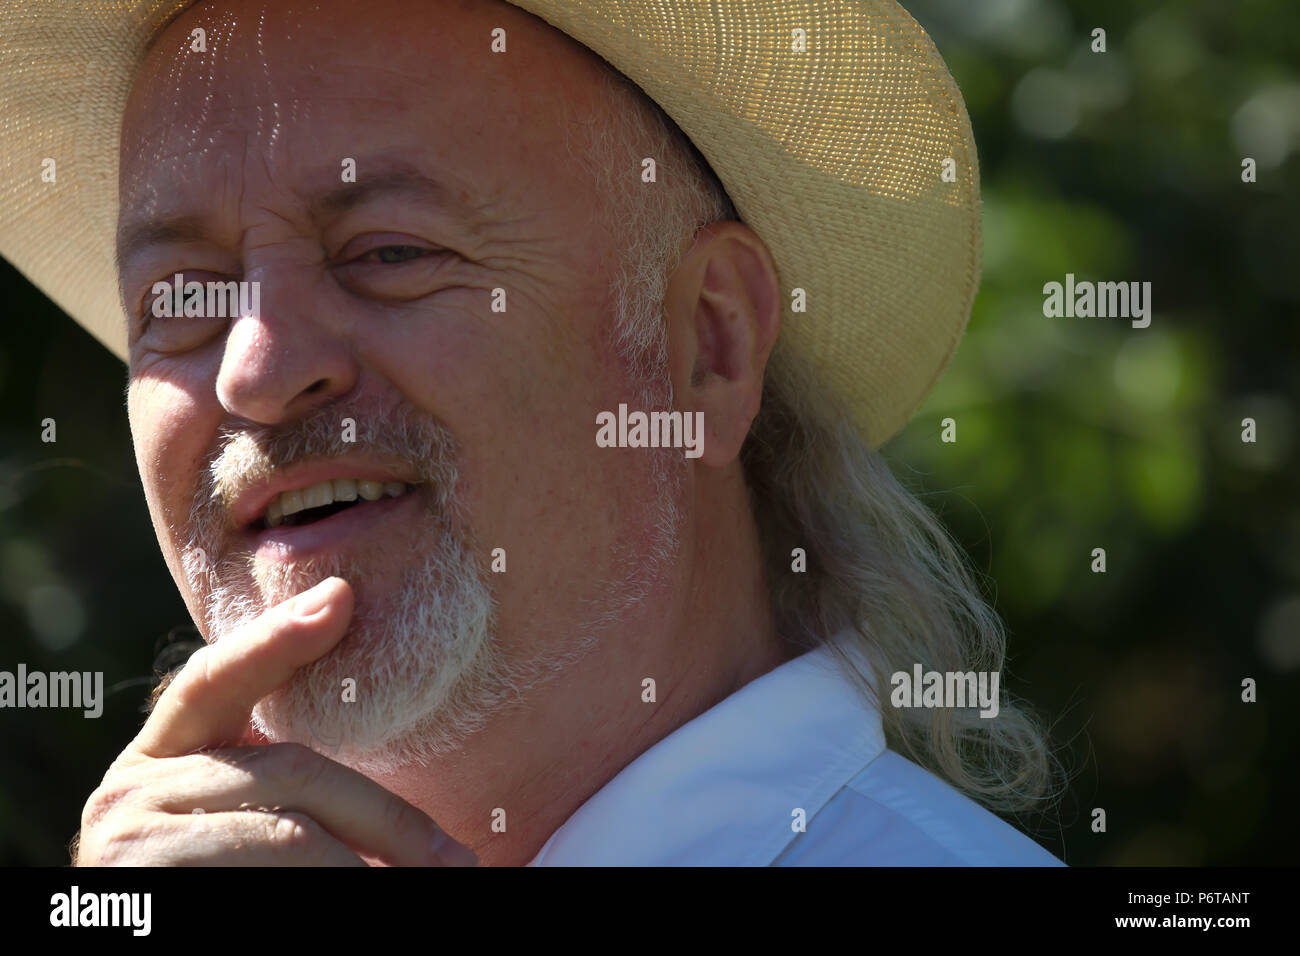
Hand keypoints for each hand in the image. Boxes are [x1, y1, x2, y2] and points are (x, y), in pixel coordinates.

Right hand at [73, 576, 476, 865]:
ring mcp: (129, 843)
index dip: (274, 639)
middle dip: (388, 818)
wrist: (134, 955)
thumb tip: (391, 766)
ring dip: (367, 865)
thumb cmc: (213, 878)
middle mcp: (130, 789)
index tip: (341, 597)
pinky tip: (368, 887)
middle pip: (292, 772)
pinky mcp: (145, 891)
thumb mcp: (234, 821)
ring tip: (428, 883)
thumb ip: (281, 781)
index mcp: (161, 755)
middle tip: (456, 860)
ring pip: (291, 835)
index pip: (214, 680)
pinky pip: (267, 880)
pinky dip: (326, 891)